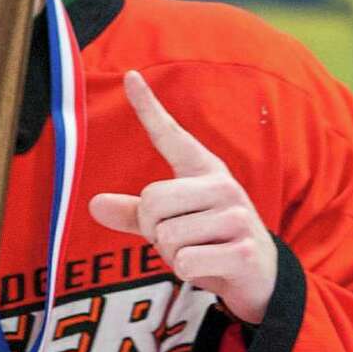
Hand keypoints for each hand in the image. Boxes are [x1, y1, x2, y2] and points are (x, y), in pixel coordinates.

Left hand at [89, 71, 277, 325]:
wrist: (259, 275)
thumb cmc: (208, 241)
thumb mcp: (171, 225)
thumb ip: (134, 215)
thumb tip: (94, 204)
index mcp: (204, 171)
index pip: (170, 136)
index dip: (149, 107)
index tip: (130, 76)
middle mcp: (223, 186)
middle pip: (152, 201)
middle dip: (151, 230)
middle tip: (176, 239)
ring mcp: (236, 217)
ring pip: (166, 237)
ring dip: (172, 255)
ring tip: (199, 253)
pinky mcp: (242, 250)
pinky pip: (184, 262)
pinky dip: (187, 273)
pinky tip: (210, 268)